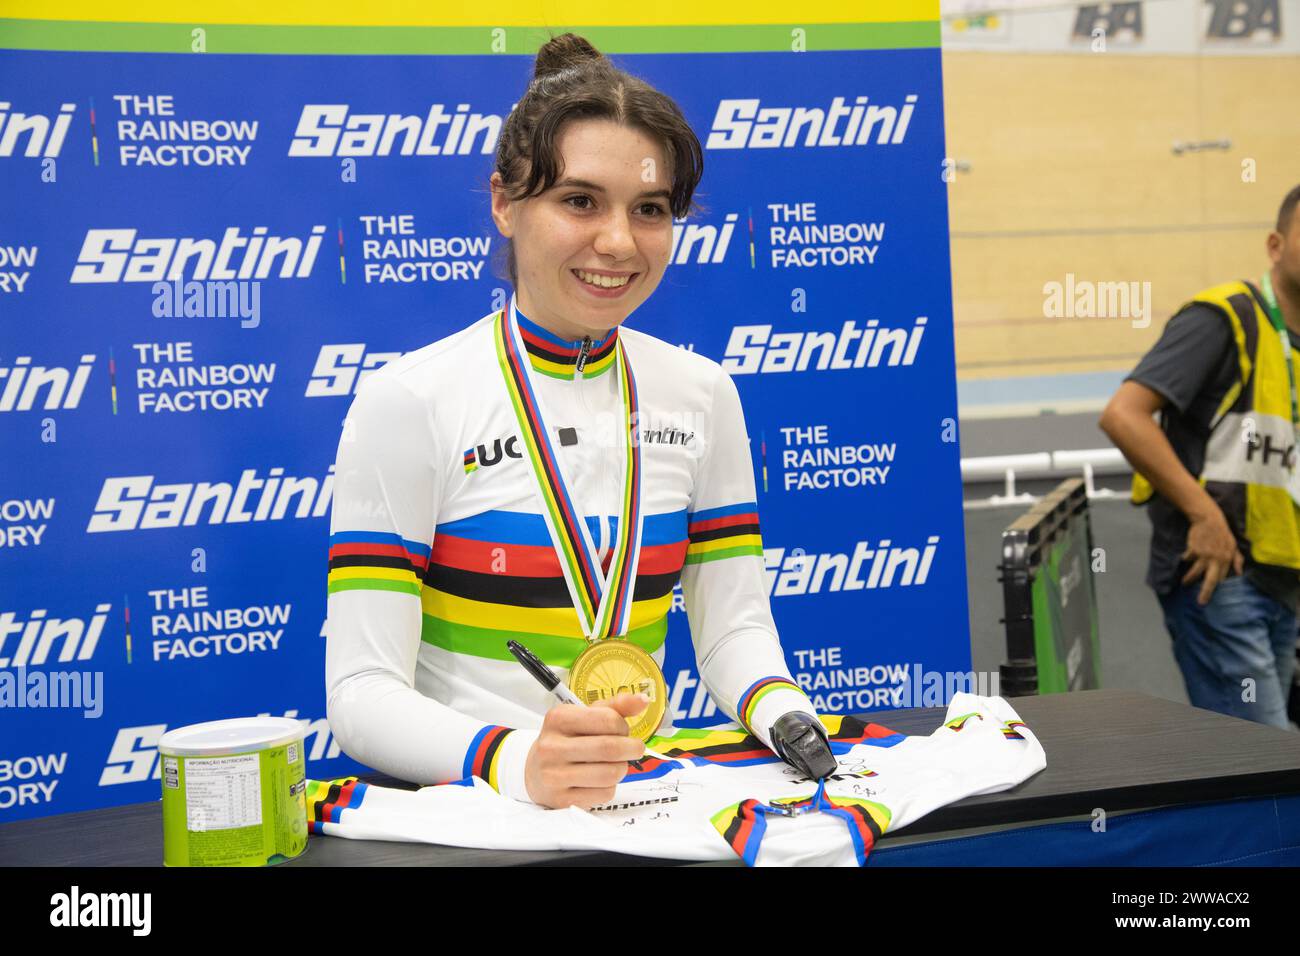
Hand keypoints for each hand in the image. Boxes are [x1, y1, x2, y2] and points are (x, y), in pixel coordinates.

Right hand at [523, 692, 647, 809]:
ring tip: (617, 764)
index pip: (607, 719)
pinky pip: (603, 794)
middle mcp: (552, 746)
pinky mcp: (562, 799)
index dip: (623, 726)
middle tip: (634, 748)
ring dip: (622, 768)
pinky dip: (611, 786)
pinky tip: (600, 780)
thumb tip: (643, 700)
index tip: (623, 730)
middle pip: (610, 748)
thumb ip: (614, 707)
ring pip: (610, 774)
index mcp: (558, 718)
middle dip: (631, 748)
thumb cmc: (566, 739)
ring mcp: (554, 775)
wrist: (533, 772)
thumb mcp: (583, 716)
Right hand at [1181, 505, 1243, 604]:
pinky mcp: (1193, 550)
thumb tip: (1240, 573)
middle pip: (1210, 580)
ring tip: (1184, 583)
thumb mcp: (1233, 546)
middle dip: (1205, 592)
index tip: (1211, 594)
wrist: (1209, 520)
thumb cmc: (1222, 533)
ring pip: (1195, 572)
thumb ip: (1238, 560)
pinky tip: (1185, 557)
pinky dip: (1185, 558)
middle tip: (1201, 602)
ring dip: (1189, 579)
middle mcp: (1216, 560)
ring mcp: (1204, 555)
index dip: (1216, 586)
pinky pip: (1187, 558)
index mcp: (1226, 560)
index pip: (1221, 578)